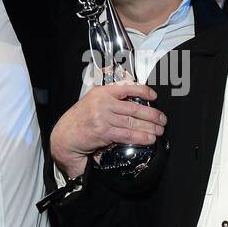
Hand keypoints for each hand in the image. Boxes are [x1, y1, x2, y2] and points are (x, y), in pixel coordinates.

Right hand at [50, 82, 165, 178]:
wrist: (64, 137)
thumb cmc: (78, 121)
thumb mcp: (91, 103)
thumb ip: (109, 100)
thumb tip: (131, 102)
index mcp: (101, 92)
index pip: (126, 87)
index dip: (143, 91)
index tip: (154, 96)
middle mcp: (103, 103)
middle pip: (134, 107)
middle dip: (152, 114)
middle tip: (162, 119)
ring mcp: (103, 117)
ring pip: (133, 122)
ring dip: (150, 127)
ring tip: (160, 131)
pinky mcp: (103, 132)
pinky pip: (127, 134)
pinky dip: (140, 137)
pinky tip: (149, 139)